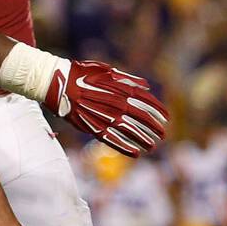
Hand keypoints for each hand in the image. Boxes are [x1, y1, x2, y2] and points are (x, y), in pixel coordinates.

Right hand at [43, 60, 168, 155]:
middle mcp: (116, 104)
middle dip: (155, 128)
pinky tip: (135, 154)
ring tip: (153, 146)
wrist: (59, 84)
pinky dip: (125, 148)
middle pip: (142, 119)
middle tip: (163, 135)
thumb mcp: (107, 71)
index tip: (167, 118)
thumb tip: (146, 86)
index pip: (147, 101)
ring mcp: (106, 117)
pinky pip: (113, 141)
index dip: (158, 110)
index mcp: (121, 89)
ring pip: (131, 132)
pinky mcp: (94, 128)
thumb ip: (127, 79)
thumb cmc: (82, 75)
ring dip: (144, 140)